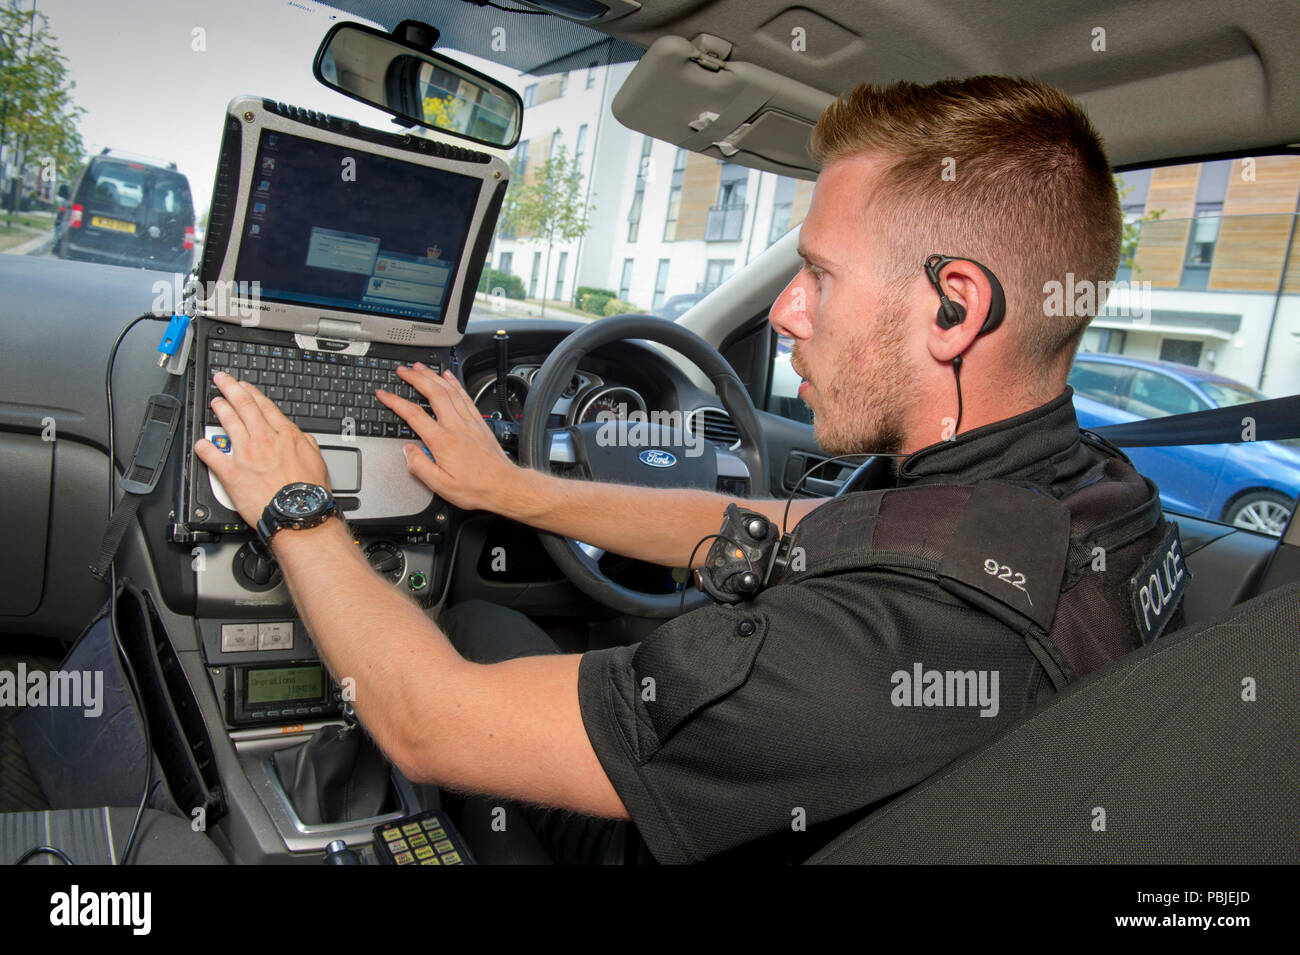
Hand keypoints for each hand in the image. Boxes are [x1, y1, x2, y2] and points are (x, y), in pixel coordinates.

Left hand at [193, 371, 330, 524]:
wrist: (298, 514)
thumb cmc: (308, 492)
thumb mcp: (317, 461)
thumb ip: (307, 444)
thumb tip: (301, 437)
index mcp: (284, 436)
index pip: (264, 406)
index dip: (251, 392)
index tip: (243, 386)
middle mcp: (263, 440)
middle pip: (243, 406)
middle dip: (229, 388)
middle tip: (221, 380)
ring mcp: (245, 455)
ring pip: (228, 423)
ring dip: (219, 409)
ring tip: (214, 402)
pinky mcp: (232, 473)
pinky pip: (212, 456)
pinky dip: (204, 447)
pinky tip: (200, 443)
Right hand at [378, 363, 521, 513]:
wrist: (504, 486)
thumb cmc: (476, 488)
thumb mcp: (440, 485)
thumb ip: (419, 466)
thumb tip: (407, 450)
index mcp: (442, 441)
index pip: (413, 415)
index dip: (395, 402)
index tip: (384, 394)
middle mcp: (456, 426)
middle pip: (433, 393)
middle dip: (415, 378)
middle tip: (403, 370)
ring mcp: (469, 422)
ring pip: (449, 391)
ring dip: (433, 376)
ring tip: (421, 367)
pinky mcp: (479, 422)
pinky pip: (465, 396)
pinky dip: (455, 383)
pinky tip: (449, 377)